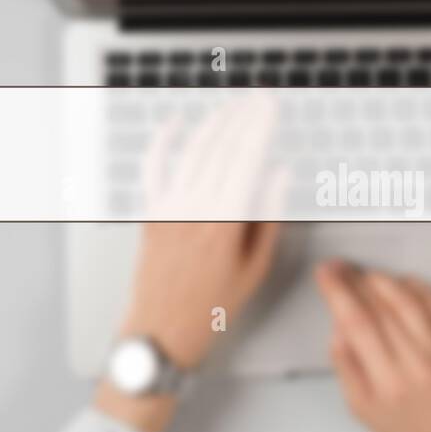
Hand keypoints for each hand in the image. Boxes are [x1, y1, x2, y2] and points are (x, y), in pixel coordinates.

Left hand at [97, 97, 283, 431]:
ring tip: (233, 106)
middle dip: (243, 118)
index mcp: (225, 222)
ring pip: (193, 152)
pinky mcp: (150, 212)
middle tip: (259, 99)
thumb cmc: (212, 307)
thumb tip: (279, 174)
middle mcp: (194, 208)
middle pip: (221, 149)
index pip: (246, 160)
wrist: (161, 332)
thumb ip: (268, 217)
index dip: (260, 128)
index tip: (272, 107)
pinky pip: (154, 168)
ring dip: (214, 123)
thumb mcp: (255, 268)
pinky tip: (176, 123)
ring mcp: (168, 208)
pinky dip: (164, 142)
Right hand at [315, 261, 430, 431]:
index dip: (337, 292)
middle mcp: (413, 363)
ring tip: (365, 274)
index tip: (326, 274)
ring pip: (406, 299)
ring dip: (381, 279)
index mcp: (384, 383)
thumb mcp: (363, 411)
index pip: (356, 323)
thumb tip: (337, 328)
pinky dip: (416, 286)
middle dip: (354, 280)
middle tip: (339, 268)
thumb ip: (346, 367)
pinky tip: (402, 282)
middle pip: (378, 306)